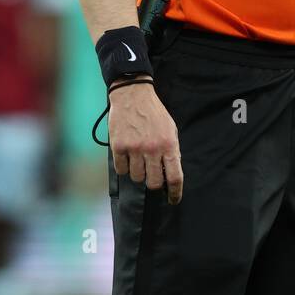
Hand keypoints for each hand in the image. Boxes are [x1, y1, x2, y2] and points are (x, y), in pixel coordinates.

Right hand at [109, 76, 183, 203]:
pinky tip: (127, 154)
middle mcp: (152, 148)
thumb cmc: (154, 113)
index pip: (174, 177)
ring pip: (136, 177)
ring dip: (138, 172)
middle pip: (154, 182)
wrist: (133, 95)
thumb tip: (171, 173)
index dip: (175, 193)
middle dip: (154, 184)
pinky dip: (124, 166)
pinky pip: (121, 169)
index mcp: (169, 144)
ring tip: (138, 158)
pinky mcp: (119, 146)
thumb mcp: (170, 129)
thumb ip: (172, 151)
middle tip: (151, 175)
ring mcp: (134, 148)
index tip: (173, 200)